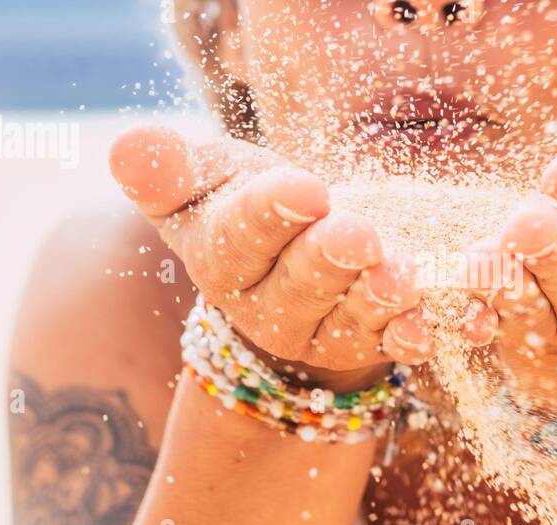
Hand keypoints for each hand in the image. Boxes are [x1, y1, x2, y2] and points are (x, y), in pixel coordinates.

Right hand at [108, 125, 434, 391]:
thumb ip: (171, 169)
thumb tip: (128, 146)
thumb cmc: (246, 207)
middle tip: (358, 234)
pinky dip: (411, 336)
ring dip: (377, 299)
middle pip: (299, 284)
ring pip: (349, 319)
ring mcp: (321, 332)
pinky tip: (429, 326)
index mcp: (221, 260)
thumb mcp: (209, 180)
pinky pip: (393, 345)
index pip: (239, 238)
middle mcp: (268, 307)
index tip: (303, 187)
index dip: (269, 215)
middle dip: (328, 259)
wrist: (294, 265)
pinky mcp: (370, 345)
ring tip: (403, 274)